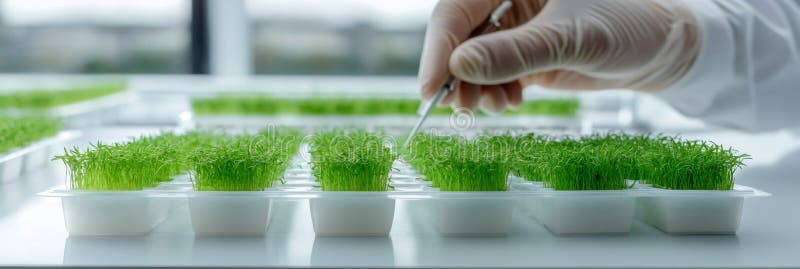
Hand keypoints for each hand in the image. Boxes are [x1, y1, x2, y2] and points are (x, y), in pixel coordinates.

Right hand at [419, 0, 699, 113]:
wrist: (665, 50)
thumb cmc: (629, 27)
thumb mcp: (571, 39)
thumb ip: (515, 53)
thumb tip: (459, 66)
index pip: (458, 7)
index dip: (439, 45)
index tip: (432, 86)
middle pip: (460, 33)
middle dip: (457, 72)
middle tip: (460, 106)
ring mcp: (516, 24)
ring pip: (473, 56)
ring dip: (475, 86)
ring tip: (494, 107)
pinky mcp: (525, 50)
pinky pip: (494, 71)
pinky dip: (493, 90)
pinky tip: (508, 102)